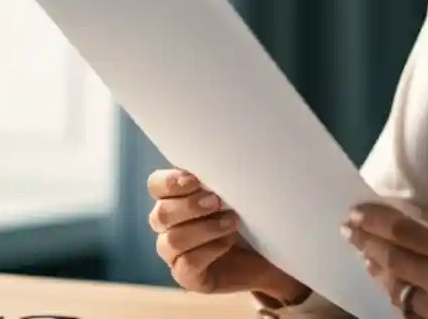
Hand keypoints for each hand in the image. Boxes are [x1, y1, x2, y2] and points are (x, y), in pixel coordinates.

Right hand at [147, 168, 310, 303]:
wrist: (271, 252)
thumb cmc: (252, 214)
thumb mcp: (240, 189)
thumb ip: (225, 174)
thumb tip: (233, 151)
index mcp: (176, 198)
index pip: (156, 185)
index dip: (169, 182)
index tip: (194, 179)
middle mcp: (169, 226)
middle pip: (161, 214)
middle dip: (189, 206)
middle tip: (217, 201)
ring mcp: (175, 253)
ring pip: (172, 240)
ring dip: (204, 229)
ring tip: (232, 222)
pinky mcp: (187, 276)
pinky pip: (186, 264)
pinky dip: (209, 250)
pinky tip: (227, 243)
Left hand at [342, 202, 427, 318]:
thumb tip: (399, 234)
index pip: (400, 232)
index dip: (371, 220)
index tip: (353, 213)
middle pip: (391, 261)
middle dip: (365, 243)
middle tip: (349, 232)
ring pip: (396, 293)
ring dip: (378, 274)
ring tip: (368, 259)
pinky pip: (411, 316)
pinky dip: (399, 300)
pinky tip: (391, 287)